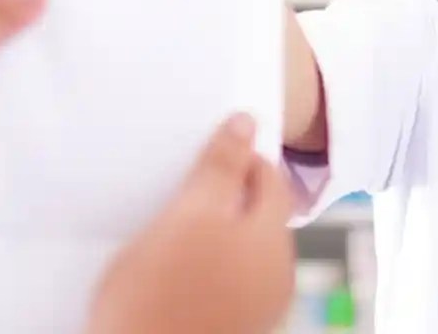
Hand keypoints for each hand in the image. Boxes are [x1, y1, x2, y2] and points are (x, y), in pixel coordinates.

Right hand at [89, 114, 294, 333]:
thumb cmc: (158, 296)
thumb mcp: (187, 216)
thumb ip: (221, 168)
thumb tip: (247, 123)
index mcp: (275, 239)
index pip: (272, 178)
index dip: (243, 156)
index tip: (208, 150)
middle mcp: (278, 274)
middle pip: (261, 215)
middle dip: (228, 196)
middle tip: (183, 188)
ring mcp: (258, 307)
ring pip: (243, 250)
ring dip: (216, 232)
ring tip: (171, 233)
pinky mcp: (235, 329)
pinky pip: (228, 281)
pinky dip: (208, 266)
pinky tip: (174, 271)